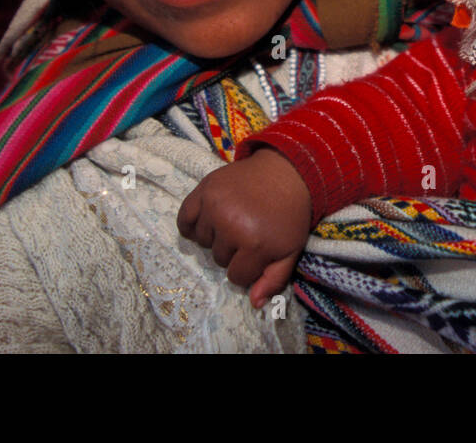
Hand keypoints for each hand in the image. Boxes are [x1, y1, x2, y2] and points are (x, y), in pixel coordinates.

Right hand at [176, 148, 312, 307]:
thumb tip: (253, 304)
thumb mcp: (291, 250)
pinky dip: (191, 224)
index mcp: (254, 244)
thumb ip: (274, 279)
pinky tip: (207, 220)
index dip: (248, 267)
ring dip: (215, 236)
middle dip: (233, 250)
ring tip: (234, 220)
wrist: (288, 170)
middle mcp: (230, 226)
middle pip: (219, 259)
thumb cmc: (290, 214)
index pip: (236, 277)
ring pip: (202, 241)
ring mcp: (215, 206)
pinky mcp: (204, 189)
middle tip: (249, 230)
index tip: (259, 251)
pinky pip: (184, 219)